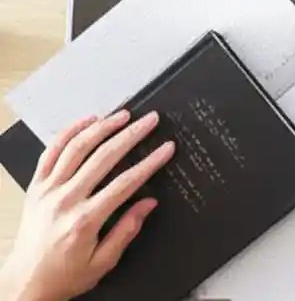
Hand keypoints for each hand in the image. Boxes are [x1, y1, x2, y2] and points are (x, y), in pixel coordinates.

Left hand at [0, 111, 175, 300]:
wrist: (24, 283)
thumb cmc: (63, 275)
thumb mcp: (102, 262)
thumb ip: (126, 230)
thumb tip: (148, 203)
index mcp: (85, 220)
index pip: (125, 183)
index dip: (149, 162)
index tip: (166, 148)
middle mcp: (64, 200)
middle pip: (103, 157)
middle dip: (131, 135)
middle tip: (149, 120)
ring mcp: (47, 190)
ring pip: (76, 147)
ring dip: (102, 127)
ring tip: (123, 115)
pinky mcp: (36, 187)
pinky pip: (50, 152)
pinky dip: (68, 132)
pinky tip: (86, 121)